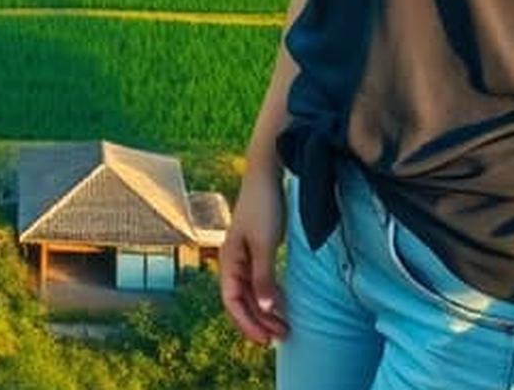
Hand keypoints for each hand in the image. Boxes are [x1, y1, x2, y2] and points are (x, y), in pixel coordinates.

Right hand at [220, 167, 289, 343]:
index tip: (264, 340)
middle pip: (242, 300)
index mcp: (228, 259)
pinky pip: (260, 280)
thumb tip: (265, 309)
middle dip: (259, 321)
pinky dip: (270, 294)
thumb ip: (263, 277)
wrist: (267, 174)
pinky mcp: (257, 248)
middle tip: (280, 338)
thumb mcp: (264, 244)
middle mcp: (233, 260)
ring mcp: (244, 255)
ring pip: (252, 292)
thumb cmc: (263, 206)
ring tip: (285, 326)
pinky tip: (283, 304)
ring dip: (266, 310)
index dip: (246, 322)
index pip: (232, 301)